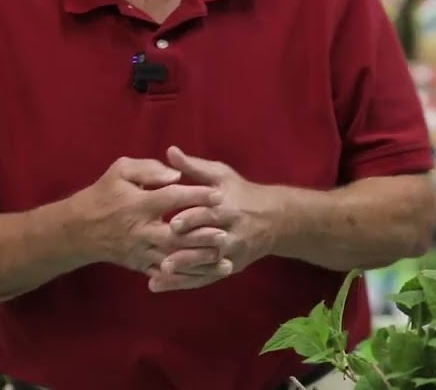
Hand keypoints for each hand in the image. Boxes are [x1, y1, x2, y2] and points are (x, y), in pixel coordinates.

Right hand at [66, 156, 228, 273]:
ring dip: (198, 260)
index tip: (219, 195)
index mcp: (138, 204)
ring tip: (223, 258)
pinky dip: (185, 277)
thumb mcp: (120, 170)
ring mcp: (139, 251)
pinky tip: (206, 275)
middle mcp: (140, 229)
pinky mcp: (139, 265)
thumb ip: (149, 169)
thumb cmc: (104, 193)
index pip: (172, 198)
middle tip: (225, 233)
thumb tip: (175, 174)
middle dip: (201, 235)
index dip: (196, 196)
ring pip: (173, 259)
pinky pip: (164, 274)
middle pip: (175, 235)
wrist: (79, 229)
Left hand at [146, 146, 281, 291]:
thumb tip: (170, 150)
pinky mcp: (230, 267)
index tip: (173, 224)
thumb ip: (194, 166)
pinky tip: (163, 284)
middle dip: (187, 251)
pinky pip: (207, 277)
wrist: (274, 219)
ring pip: (207, 265)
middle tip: (163, 258)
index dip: (192, 219)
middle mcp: (232, 232)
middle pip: (208, 243)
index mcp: (228, 207)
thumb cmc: (241, 192)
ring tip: (161, 273)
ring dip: (184, 271)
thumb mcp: (221, 175)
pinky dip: (185, 282)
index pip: (210, 215)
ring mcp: (232, 253)